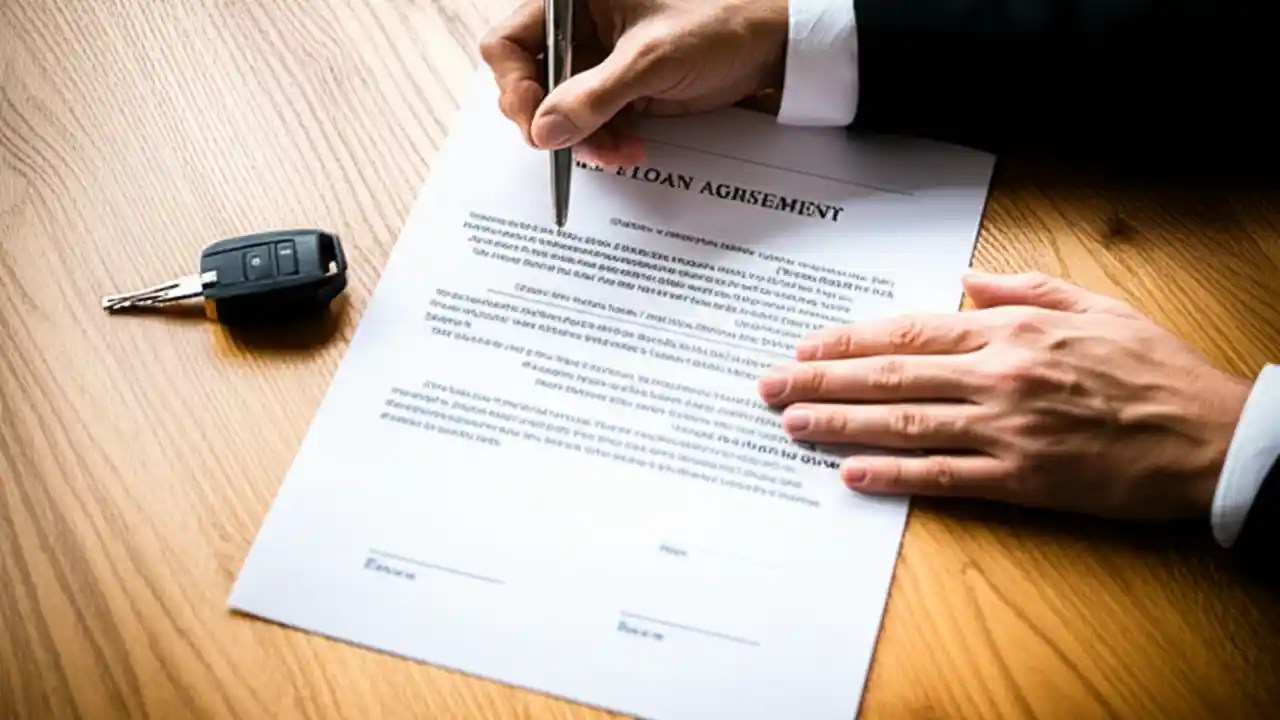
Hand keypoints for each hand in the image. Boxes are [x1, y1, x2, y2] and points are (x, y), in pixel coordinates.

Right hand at [479, 0, 787, 165]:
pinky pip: (592, 122)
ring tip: (618, 153)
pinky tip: (630, 150)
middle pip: (529, 82)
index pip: (508, 44)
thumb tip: (544, 131)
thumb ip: (594, 95)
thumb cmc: (718, 23)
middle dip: (552, 122)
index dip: (515, 86)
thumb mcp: (651, 59)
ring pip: (560, 110)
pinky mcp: (619, 86)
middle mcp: (577, 25)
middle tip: (571, 149)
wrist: (772, 45)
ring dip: (583, 140)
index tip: (537, 123)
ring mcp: (597, 58)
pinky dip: (605, 142)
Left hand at [757, 272, 1252, 520]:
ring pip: (905, 423)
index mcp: (1010, 332)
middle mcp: (997, 376)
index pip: (907, 331)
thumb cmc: (1151, 369)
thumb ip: (1022, 288)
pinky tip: (851, 476)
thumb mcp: (1093, 305)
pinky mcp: (1023, 479)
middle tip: (768, 388)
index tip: (804, 349)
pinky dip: (894, 476)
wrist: (1207, 436)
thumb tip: (964, 281)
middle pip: (890, 375)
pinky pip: (944, 478)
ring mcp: (1006, 430)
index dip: (848, 341)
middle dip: (821, 382)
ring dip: (841, 425)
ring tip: (792, 425)